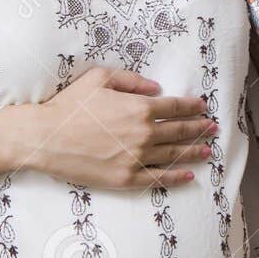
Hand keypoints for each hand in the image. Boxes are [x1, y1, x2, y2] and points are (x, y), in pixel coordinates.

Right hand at [0, 68, 214, 189]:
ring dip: (194, 152)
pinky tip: (188, 176)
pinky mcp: (125, 178)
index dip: (192, 106)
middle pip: (180, 131)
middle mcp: (143, 134)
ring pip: (173, 155)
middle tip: (213, 127)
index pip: (176, 107)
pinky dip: (176, 178)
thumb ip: (132, 81)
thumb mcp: (100, 78)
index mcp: (139, 108)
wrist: (44, 137)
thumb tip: (157, 88)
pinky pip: (157, 179)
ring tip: (208, 151)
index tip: (203, 107)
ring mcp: (135, 158)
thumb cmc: (69, 105)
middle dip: (199, 128)